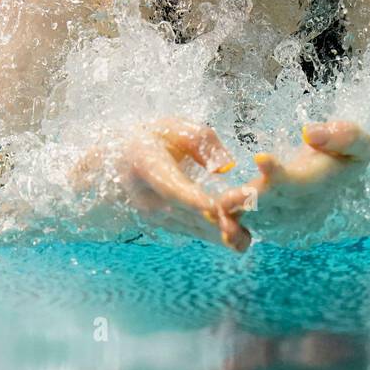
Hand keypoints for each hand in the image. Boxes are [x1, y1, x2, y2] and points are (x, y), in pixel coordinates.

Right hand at [109, 118, 250, 251]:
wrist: (126, 158)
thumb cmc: (157, 138)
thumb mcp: (177, 127)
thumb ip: (203, 142)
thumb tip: (225, 168)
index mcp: (147, 165)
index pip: (171, 186)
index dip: (192, 200)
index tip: (214, 209)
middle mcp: (147, 196)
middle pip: (183, 213)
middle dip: (212, 222)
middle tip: (239, 230)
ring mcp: (153, 214)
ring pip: (189, 226)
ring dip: (216, 234)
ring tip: (243, 239)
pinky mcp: (164, 223)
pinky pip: (191, 231)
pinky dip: (213, 236)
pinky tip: (237, 242)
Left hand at [219, 120, 369, 223]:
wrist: (339, 181)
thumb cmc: (346, 155)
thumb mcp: (359, 143)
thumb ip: (342, 137)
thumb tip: (310, 133)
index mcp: (314, 183)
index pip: (297, 182)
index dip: (278, 174)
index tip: (261, 159)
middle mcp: (296, 205)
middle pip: (270, 203)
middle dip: (249, 201)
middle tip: (226, 199)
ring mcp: (282, 217)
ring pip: (255, 217)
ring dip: (235, 216)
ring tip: (215, 209)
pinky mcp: (269, 221)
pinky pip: (246, 225)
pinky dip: (231, 223)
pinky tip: (212, 215)